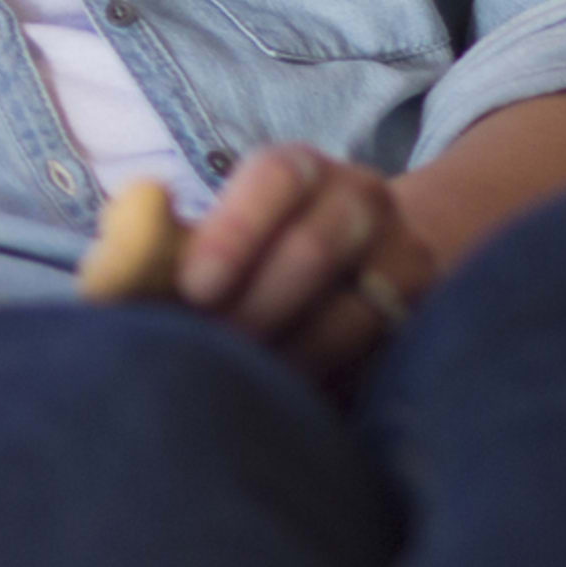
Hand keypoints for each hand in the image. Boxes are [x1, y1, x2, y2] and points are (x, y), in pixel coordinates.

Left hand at [176, 143, 434, 382]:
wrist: (340, 283)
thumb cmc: (241, 263)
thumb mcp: (199, 241)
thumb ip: (155, 237)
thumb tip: (142, 204)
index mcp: (297, 169)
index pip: (275, 177)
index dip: (234, 231)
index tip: (194, 290)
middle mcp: (360, 198)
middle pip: (314, 248)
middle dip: (254, 308)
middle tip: (212, 353)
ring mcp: (403, 254)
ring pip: (354, 310)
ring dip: (291, 354)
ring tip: (245, 383)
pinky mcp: (423, 314)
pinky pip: (383, 352)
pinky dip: (334, 379)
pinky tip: (292, 398)